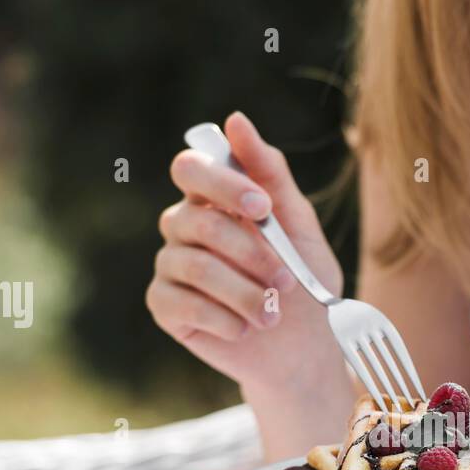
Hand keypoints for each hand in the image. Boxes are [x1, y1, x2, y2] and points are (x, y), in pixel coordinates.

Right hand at [146, 111, 346, 398]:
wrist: (303, 348)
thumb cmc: (304, 281)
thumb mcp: (299, 225)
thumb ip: (270, 173)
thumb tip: (235, 120)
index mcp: (213, 199)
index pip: (191, 168)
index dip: (222, 184)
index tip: (261, 207)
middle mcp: (185, 226)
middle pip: (196, 221)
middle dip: (249, 252)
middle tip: (287, 280)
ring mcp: (171, 265)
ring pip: (194, 266)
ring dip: (244, 292)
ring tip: (273, 313)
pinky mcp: (165, 306)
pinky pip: (181, 302)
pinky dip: (223, 319)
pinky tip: (245, 329)